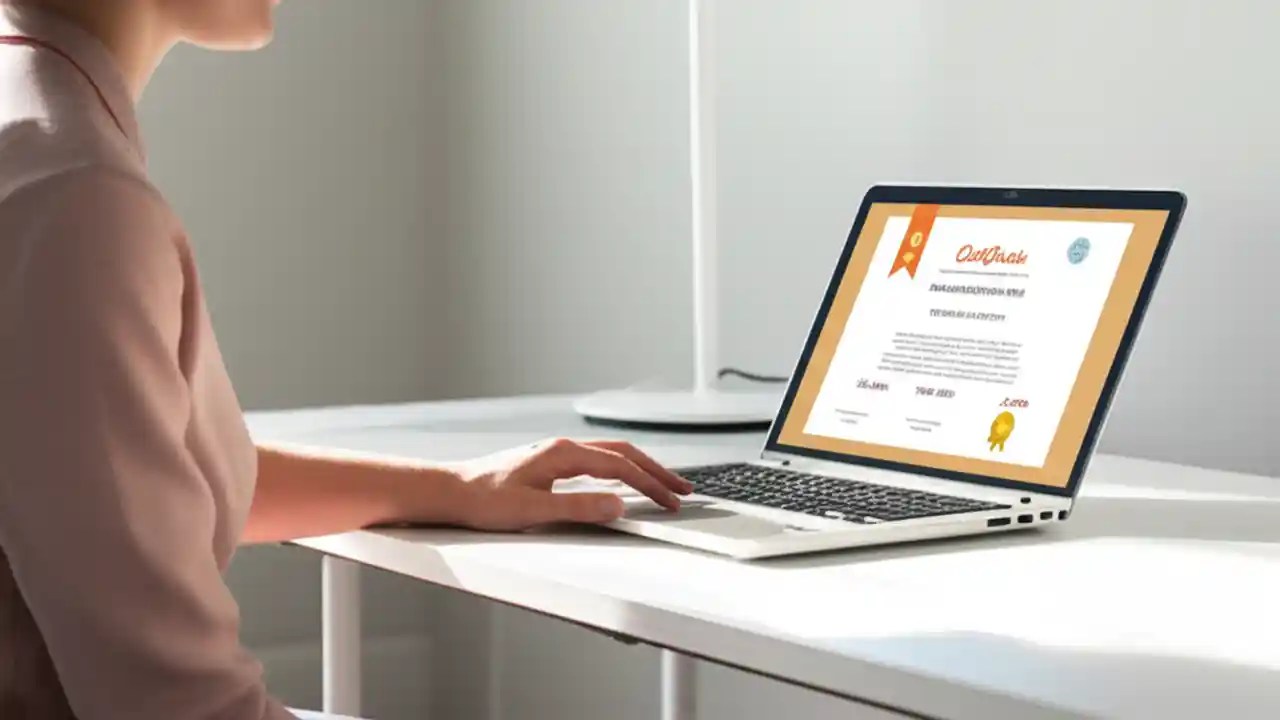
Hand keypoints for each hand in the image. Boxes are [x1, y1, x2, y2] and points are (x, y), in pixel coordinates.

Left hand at [454, 438, 693, 530]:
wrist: (450, 491)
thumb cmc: (482, 500)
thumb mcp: (533, 511)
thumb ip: (578, 509)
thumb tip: (618, 506)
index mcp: (562, 453)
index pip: (620, 467)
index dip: (650, 485)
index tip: (672, 502)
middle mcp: (562, 447)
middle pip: (623, 453)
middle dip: (657, 471)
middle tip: (683, 489)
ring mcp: (556, 453)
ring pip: (611, 454)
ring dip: (641, 468)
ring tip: (663, 484)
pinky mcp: (549, 463)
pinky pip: (597, 460)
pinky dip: (621, 469)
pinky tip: (624, 481)